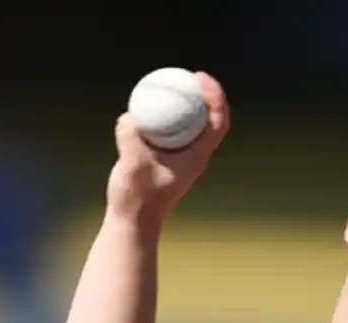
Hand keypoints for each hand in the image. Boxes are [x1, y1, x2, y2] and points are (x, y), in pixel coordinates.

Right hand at [105, 71, 229, 224]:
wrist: (133, 221)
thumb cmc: (138, 199)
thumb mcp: (133, 166)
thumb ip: (132, 140)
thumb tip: (130, 117)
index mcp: (196, 156)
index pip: (217, 122)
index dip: (215, 96)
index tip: (201, 78)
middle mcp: (192, 154)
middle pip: (208, 118)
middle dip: (203, 94)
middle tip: (188, 75)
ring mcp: (179, 156)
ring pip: (189, 123)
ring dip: (184, 104)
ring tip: (170, 85)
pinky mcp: (164, 158)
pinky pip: (170, 130)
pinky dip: (164, 115)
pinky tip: (148, 106)